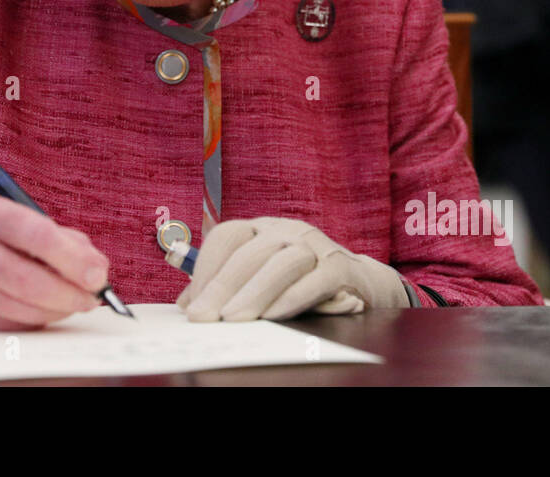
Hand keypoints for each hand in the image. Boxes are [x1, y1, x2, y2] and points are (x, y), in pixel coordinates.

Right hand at [0, 194, 108, 329]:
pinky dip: (36, 320)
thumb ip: (62, 238)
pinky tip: (48, 311)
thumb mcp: (18, 221)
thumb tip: (98, 268)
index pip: (36, 234)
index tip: (98, 276)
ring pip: (20, 306)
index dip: (72, 259)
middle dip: (68, 293)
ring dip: (56, 310)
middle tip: (92, 299)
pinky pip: (9, 322)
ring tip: (74, 304)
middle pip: (27, 278)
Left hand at [176, 217, 410, 321]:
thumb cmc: (303, 284)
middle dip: (222, 286)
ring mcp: (315, 245)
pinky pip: (316, 278)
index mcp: (262, 231)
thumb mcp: (262, 281)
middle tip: (203, 318)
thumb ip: (228, 288)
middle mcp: (286, 230)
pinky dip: (293, 297)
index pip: (227, 236)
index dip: (205, 268)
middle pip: (249, 251)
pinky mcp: (340, 266)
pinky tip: (274, 315)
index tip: (191, 304)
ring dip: (254, 291)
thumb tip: (187, 305)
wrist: (362, 286)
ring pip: (282, 261)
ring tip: (234, 319)